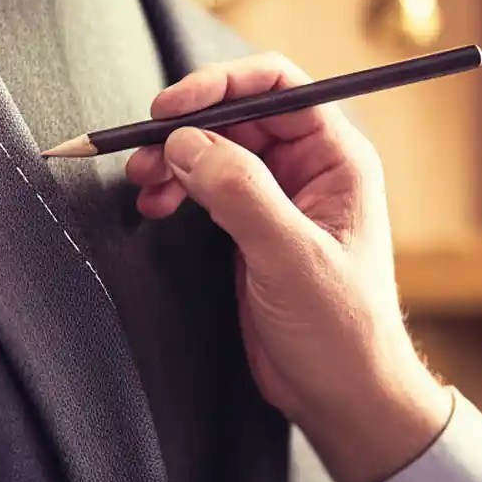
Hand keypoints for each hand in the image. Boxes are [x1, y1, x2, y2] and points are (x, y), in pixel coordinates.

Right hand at [126, 53, 452, 481]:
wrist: (342, 394)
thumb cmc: (340, 330)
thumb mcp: (290, 258)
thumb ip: (240, 194)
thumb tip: (185, 142)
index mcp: (335, 159)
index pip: (276, 88)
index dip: (219, 87)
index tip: (170, 109)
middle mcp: (307, 169)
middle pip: (235, 116)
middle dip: (184, 129)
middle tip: (140, 154)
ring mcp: (277, 198)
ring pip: (213, 151)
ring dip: (171, 159)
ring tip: (141, 182)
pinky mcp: (250, 229)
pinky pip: (204, 187)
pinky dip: (174, 188)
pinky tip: (154, 205)